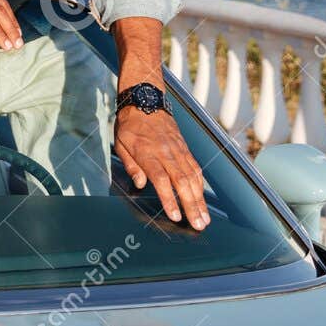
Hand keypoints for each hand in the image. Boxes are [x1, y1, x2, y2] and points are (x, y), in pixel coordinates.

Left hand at [115, 106, 209, 229]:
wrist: (146, 101)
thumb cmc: (130, 124)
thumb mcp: (121, 144)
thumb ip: (131, 165)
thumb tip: (139, 184)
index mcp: (148, 152)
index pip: (161, 180)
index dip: (168, 199)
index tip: (174, 216)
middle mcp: (167, 153)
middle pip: (182, 182)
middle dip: (191, 206)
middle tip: (198, 225)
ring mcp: (179, 151)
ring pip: (192, 178)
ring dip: (200, 200)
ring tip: (205, 218)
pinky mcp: (185, 149)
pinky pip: (196, 169)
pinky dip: (201, 185)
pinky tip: (203, 199)